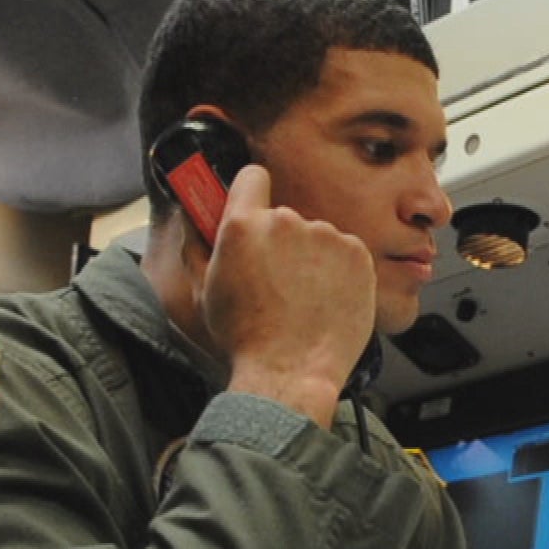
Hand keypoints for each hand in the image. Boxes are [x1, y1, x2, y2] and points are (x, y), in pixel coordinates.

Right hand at [196, 165, 375, 426]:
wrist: (291, 372)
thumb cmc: (245, 338)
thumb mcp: (205, 291)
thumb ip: (197, 245)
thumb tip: (191, 216)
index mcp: (244, 226)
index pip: (252, 176)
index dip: (252, 191)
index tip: (254, 207)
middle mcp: (287, 222)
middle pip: (285, 218)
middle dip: (281, 242)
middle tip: (277, 281)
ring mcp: (327, 236)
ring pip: (318, 237)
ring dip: (313, 258)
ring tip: (304, 300)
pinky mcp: (358, 254)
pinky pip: (346, 253)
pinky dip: (340, 272)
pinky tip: (327, 301)